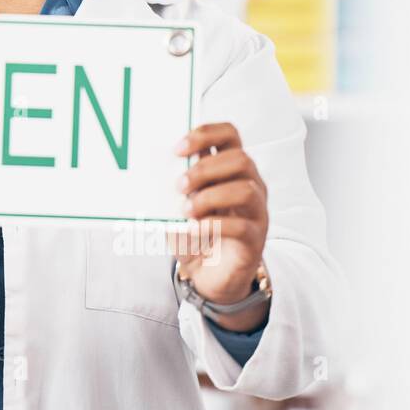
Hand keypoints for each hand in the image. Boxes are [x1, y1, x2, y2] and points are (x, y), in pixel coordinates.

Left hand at [166, 122, 269, 332]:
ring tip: (186, 210)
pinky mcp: (255, 239)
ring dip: (209, 196)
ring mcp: (256, 212)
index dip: (205, 133)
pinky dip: (213, 225)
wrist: (208, 275)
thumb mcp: (180, 203)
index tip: (176, 149)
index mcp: (231, 169)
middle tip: (178, 186)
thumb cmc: (194, 232)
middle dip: (204, 169)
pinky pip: (241, 226)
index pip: (230, 134)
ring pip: (245, 190)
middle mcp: (251, 185)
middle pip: (240, 159)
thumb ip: (176, 184)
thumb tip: (153, 166)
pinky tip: (194, 229)